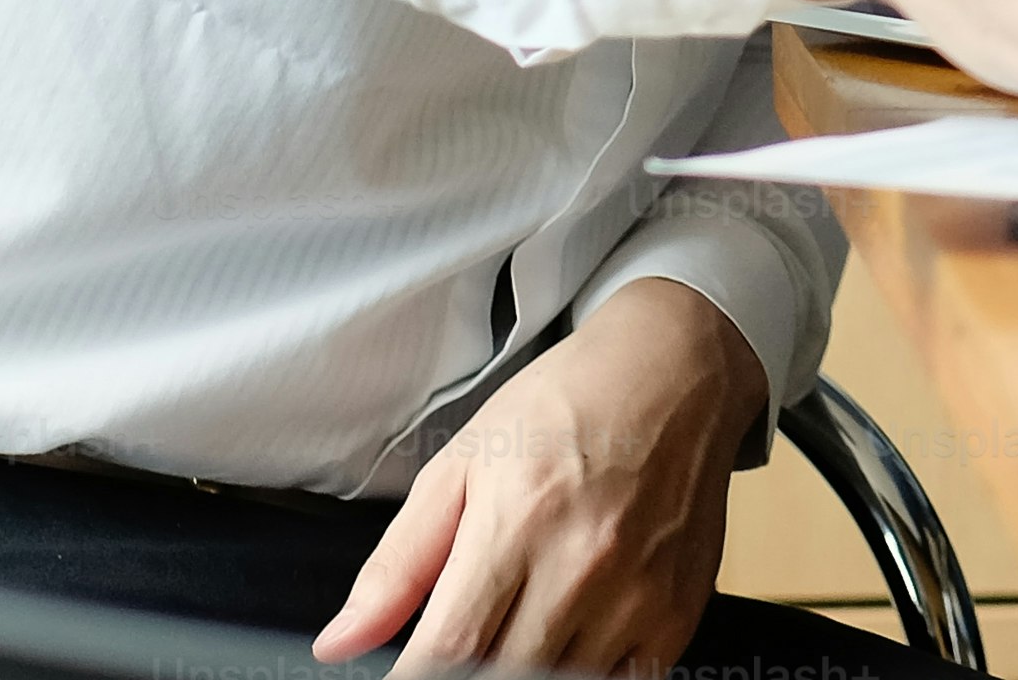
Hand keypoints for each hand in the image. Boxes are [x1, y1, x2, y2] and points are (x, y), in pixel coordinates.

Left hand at [315, 276, 756, 678]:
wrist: (675, 368)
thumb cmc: (566, 405)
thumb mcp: (462, 463)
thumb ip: (398, 563)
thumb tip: (339, 642)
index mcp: (516, 522)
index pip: (447, 652)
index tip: (403, 679)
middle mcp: (582, 565)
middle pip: (502, 678)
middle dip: (465, 674)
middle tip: (457, 646)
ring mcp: (638, 594)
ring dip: (523, 672)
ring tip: (511, 634)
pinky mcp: (677, 611)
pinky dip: (586, 677)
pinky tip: (565, 644)